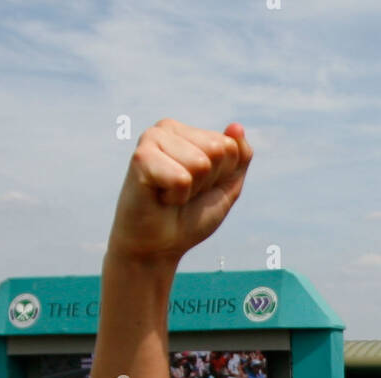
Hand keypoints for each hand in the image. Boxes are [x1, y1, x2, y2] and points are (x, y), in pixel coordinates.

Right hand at [107, 118, 252, 263]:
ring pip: (200, 163)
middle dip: (207, 182)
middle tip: (183, 193)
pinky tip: (159, 197)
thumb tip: (237, 127)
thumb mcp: (226, 188)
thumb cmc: (189, 217)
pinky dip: (176, 197)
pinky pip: (181, 178)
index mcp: (189, 132)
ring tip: (170, 195)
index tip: (198, 189)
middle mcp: (168, 128)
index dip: (220, 177)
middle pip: (217, 151)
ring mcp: (152, 138)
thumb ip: (239, 158)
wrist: (159, 247)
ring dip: (190, 190)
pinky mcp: (141, 157)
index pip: (229, 147)